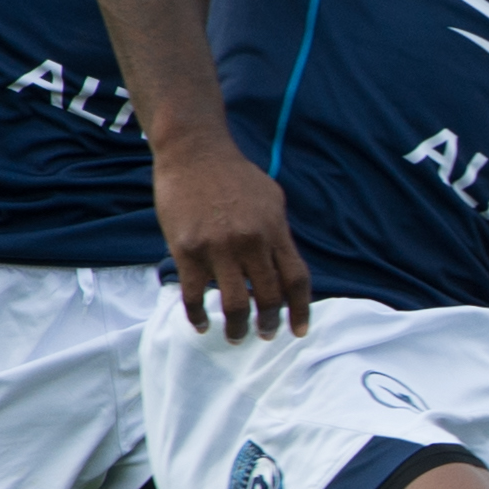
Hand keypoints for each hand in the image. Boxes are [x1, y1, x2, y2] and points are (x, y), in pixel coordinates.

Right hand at [155, 142, 312, 338]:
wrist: (194, 152)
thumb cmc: (235, 175)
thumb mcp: (272, 200)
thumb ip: (279, 235)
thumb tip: (286, 268)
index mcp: (275, 231)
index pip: (296, 280)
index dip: (301, 311)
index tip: (300, 331)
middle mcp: (251, 242)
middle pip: (270, 297)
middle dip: (269, 323)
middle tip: (266, 335)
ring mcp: (218, 247)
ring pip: (235, 303)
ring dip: (237, 327)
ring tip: (236, 336)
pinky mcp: (187, 250)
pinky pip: (194, 294)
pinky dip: (198, 315)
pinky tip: (201, 325)